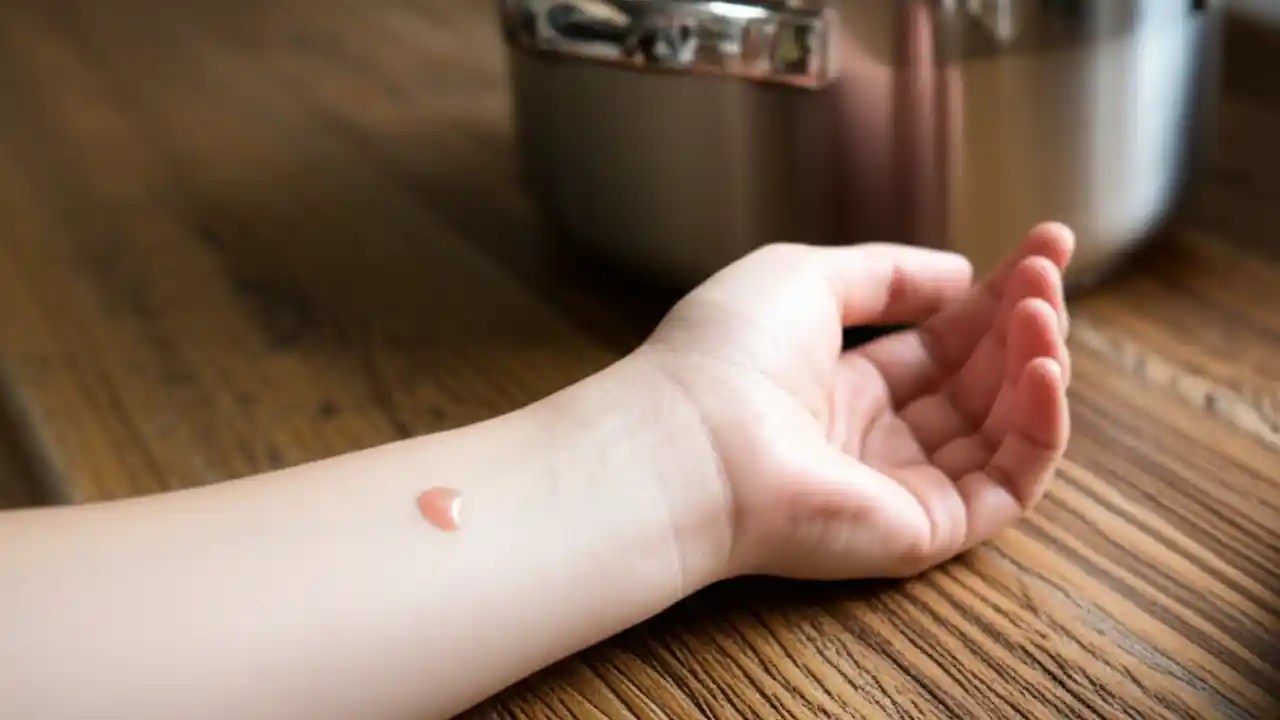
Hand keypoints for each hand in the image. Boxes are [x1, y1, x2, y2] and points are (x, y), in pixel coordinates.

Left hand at [639, 224, 1073, 579]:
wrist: (691, 440)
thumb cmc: (728, 352)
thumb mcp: (806, 277)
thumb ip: (887, 274)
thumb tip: (960, 274)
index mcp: (840, 384)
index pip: (941, 342)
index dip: (994, 294)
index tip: (1046, 242)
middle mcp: (874, 438)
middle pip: (978, 381)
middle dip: (1022, 321)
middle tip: (1051, 270)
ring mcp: (901, 487)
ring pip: (1002, 430)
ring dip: (1036, 366)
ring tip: (1045, 314)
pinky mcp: (923, 531)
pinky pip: (1008, 485)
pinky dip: (1039, 430)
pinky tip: (1044, 372)